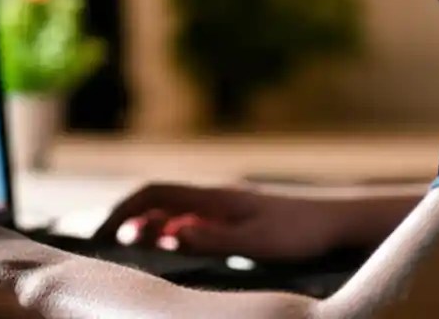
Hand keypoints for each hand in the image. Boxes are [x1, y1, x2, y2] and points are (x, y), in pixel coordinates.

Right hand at [91, 182, 339, 260]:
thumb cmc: (300, 232)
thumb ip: (211, 238)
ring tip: (128, 246)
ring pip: (172, 209)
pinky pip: (190, 219)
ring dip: (147, 224)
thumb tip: (168, 233)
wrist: (338, 219)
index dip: (122, 209)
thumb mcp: (256, 242)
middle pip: (157, 199)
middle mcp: (214, 196)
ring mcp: (224, 205)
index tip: (101, 232)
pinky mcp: (236, 216)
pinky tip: (169, 245)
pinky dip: (169, 230)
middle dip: (127, 217)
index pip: (153, 192)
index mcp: (214, 197)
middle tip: (104, 243)